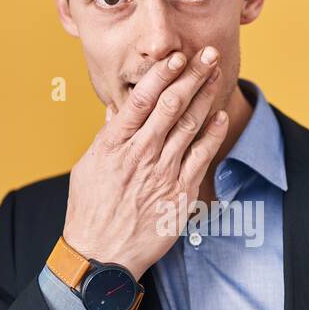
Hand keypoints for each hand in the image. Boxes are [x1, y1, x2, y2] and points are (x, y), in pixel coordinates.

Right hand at [61, 46, 228, 278]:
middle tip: (207, 54)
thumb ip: (106, 137)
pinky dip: (212, 134)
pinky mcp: (180, 194)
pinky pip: (201, 158)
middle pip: (170, 107)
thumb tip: (116, 110)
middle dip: (191, 77)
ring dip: (205, 97)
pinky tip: (220, 115)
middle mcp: (139, 156)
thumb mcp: (88, 168)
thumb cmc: (90, 211)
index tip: (175, 57)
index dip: (161, 76)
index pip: (141, 101)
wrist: (102, 255)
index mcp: (113, 146)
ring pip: (188, 127)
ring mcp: (162, 175)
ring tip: (216, 73)